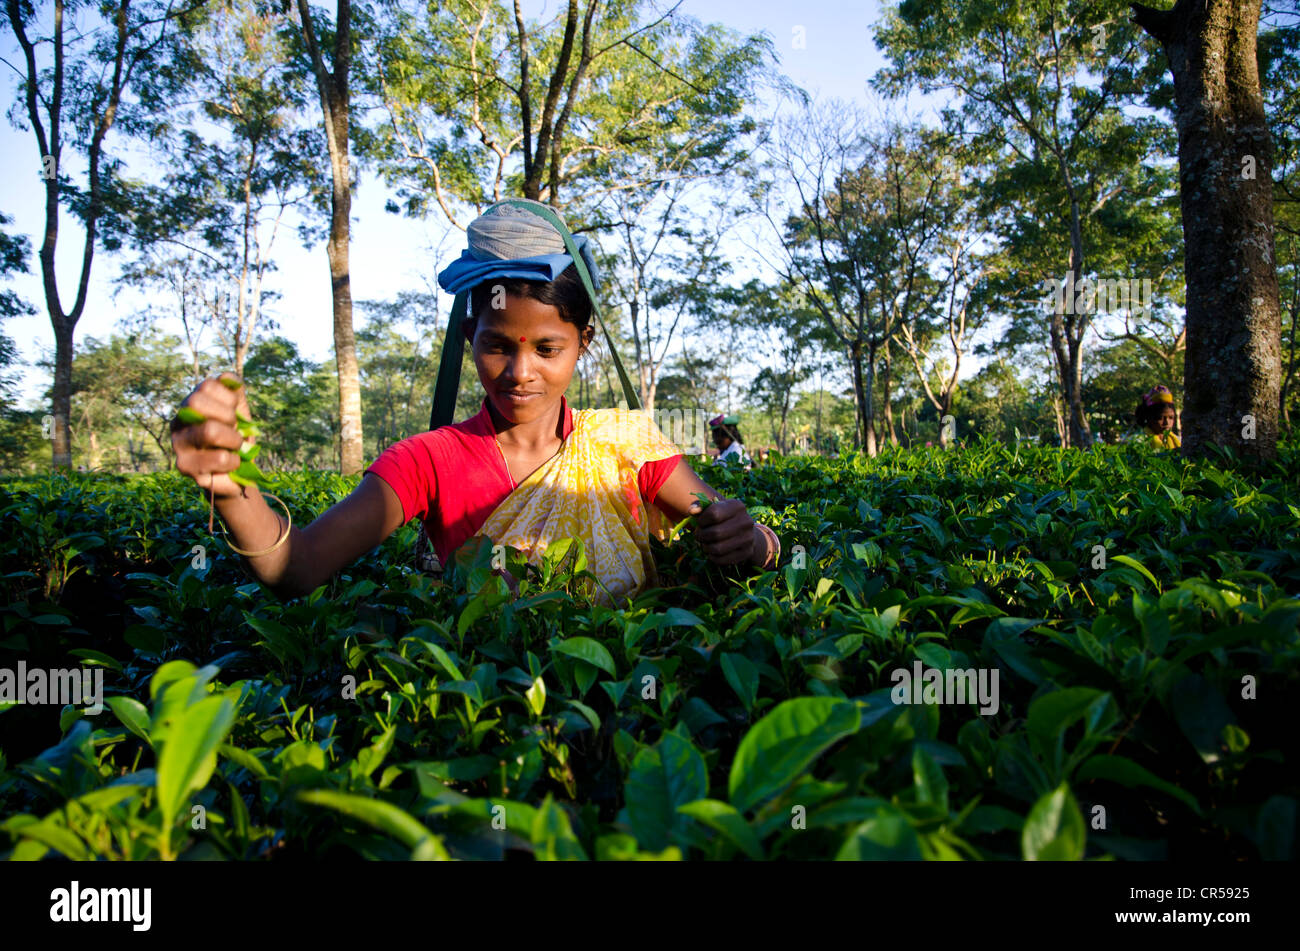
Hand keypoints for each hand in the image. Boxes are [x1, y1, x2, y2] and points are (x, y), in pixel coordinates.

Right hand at [171, 372, 254, 498]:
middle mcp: (179, 420)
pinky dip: (234, 461)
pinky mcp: (184, 465)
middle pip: (196, 402)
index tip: (235, 411)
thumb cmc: (236, 438)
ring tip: (236, 447)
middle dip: (227, 416)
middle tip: (235, 429)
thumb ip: (234, 392)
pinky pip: (218, 458)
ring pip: (209, 430)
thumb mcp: (239, 412)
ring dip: (233, 440)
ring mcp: (178, 443)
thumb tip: (227, 377)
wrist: (236, 474)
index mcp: (192, 403)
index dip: (229, 398)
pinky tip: (231, 463)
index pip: (207, 385)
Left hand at [691, 497, 762, 566]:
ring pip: (718, 548)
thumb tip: (692, 511)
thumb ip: (700, 506)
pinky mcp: (747, 553)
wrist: (744, 532)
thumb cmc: (723, 518)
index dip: (701, 520)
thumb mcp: (714, 508)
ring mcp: (748, 538)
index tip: (700, 523)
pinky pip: (722, 560)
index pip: (713, 514)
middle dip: (701, 535)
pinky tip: (712, 552)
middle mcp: (746, 521)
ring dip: (706, 547)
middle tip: (699, 535)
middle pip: (715, 533)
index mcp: (737, 506)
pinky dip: (712, 557)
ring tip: (705, 544)